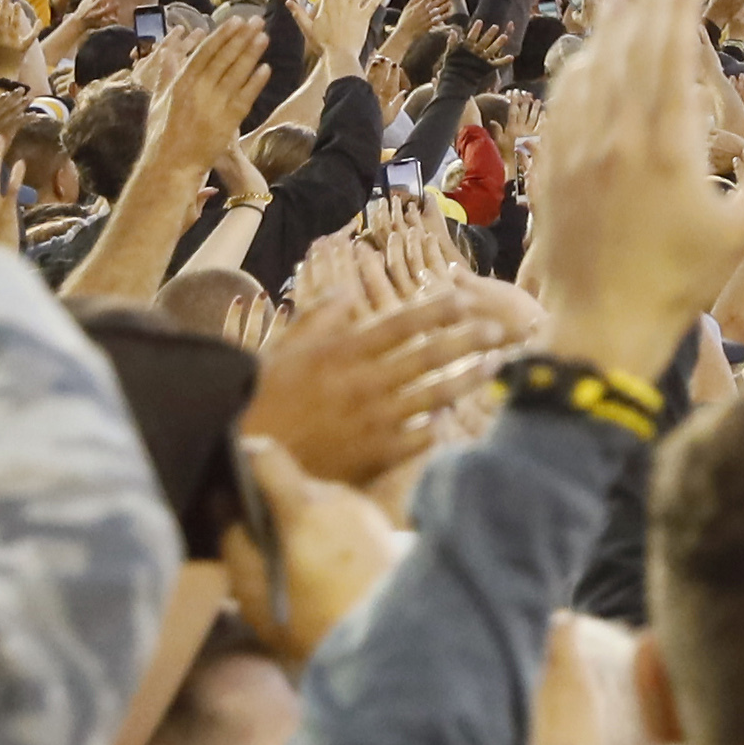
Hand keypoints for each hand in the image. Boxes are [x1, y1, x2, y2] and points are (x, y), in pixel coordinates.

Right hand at [219, 435, 405, 665]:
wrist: (391, 642)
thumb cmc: (314, 623)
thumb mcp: (254, 591)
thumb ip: (233, 540)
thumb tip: (222, 503)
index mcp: (304, 504)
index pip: (266, 454)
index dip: (242, 461)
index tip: (228, 483)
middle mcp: (338, 496)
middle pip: (291, 481)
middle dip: (270, 503)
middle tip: (254, 538)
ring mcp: (364, 509)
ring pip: (317, 500)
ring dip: (299, 519)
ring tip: (287, 559)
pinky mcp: (381, 526)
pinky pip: (340, 516)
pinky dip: (324, 531)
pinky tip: (319, 566)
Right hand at [239, 284, 506, 487]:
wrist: (241, 454)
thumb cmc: (261, 398)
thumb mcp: (284, 350)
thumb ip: (319, 319)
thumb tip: (346, 289)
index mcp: (341, 353)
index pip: (400, 324)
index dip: (437, 310)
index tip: (464, 298)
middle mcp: (364, 383)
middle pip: (430, 356)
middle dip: (470, 339)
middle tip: (502, 329)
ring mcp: (373, 420)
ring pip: (436, 395)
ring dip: (469, 378)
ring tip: (496, 366)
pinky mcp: (376, 455)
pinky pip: (421, 437)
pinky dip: (440, 424)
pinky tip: (454, 415)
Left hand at [531, 0, 743, 381]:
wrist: (602, 326)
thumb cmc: (683, 283)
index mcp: (668, 146)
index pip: (670, 53)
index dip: (678, 5)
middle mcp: (616, 137)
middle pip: (629, 50)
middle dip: (647, 3)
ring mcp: (576, 151)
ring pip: (589, 70)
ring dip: (607, 29)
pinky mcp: (550, 170)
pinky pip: (560, 104)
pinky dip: (574, 71)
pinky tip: (582, 59)